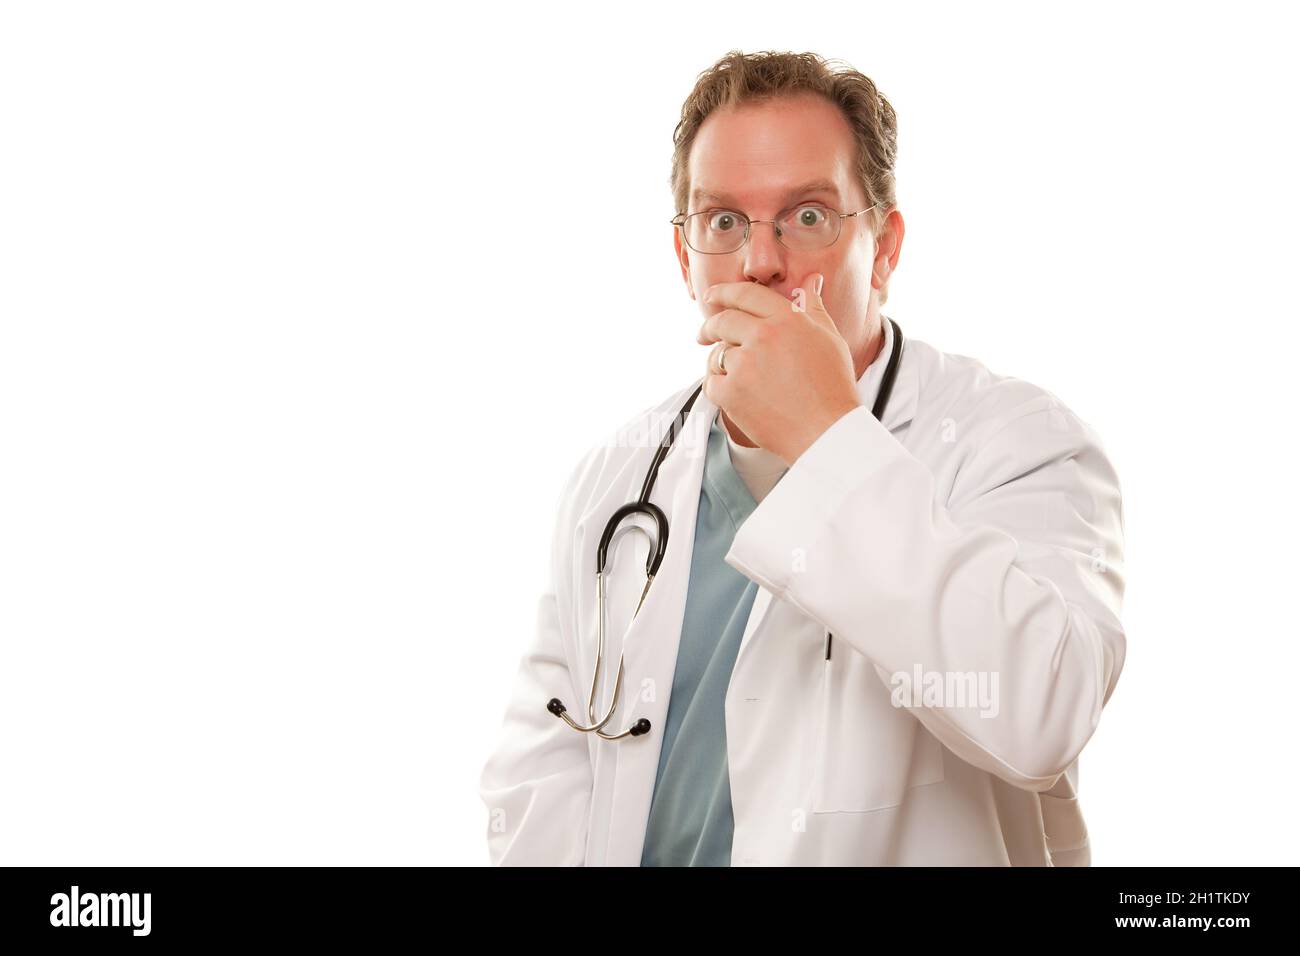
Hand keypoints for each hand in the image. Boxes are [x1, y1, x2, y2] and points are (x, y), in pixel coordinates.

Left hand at [697, 272, 862, 464]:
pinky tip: (737, 396)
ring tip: (741, 379)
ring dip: (723, 363)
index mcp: (787, 319)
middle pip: (722, 320)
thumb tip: (811, 281)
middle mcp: (763, 336)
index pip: (746, 294)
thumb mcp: (829, 339)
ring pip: (718, 354)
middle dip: (709, 326)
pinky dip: (719, 388)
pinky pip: (711, 382)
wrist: (827, 432)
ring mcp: (744, 364)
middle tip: (703, 334)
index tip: (712, 295)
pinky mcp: (731, 392)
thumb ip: (813, 307)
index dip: (724, 291)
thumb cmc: (833, 388)